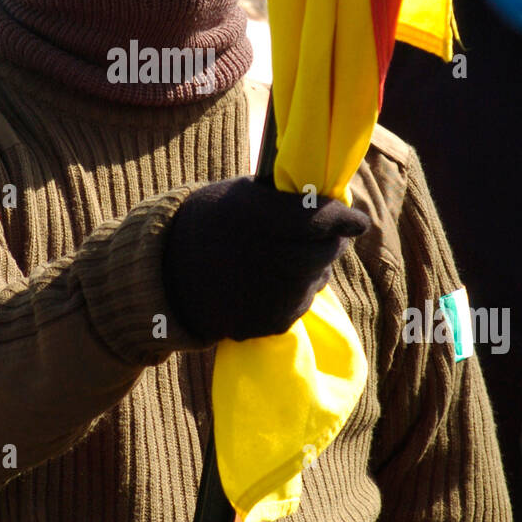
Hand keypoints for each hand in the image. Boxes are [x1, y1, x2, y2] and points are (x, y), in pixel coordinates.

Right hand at [162, 177, 369, 344]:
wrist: (163, 275)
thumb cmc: (207, 224)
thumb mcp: (238, 197)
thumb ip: (283, 201)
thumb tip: (332, 203)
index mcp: (258, 217)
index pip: (318, 217)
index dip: (343, 218)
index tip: (357, 220)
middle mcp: (266, 257)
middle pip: (324, 251)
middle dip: (334, 242)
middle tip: (334, 235)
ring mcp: (267, 295)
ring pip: (316, 280)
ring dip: (314, 268)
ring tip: (289, 259)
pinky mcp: (266, 324)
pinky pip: (298, 306)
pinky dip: (295, 294)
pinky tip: (273, 284)